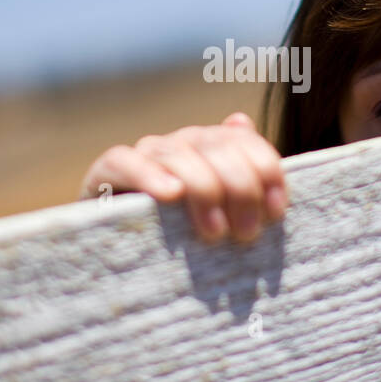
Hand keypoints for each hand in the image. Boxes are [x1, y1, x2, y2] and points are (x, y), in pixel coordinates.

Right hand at [79, 112, 286, 243]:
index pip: (243, 140)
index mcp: (210, 147)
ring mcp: (142, 155)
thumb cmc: (183, 243)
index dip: (265, 169)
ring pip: (177, 154)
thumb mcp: (221, 216)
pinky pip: (124, 161)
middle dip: (240, 188)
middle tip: (247, 233)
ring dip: (203, 189)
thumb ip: (242, 177)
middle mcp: (178, 143)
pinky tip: (170, 195)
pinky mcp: (104, 173)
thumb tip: (242, 121)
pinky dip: (148, 175)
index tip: (277, 211)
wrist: (117, 260)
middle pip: (215, 147)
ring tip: (215, 231)